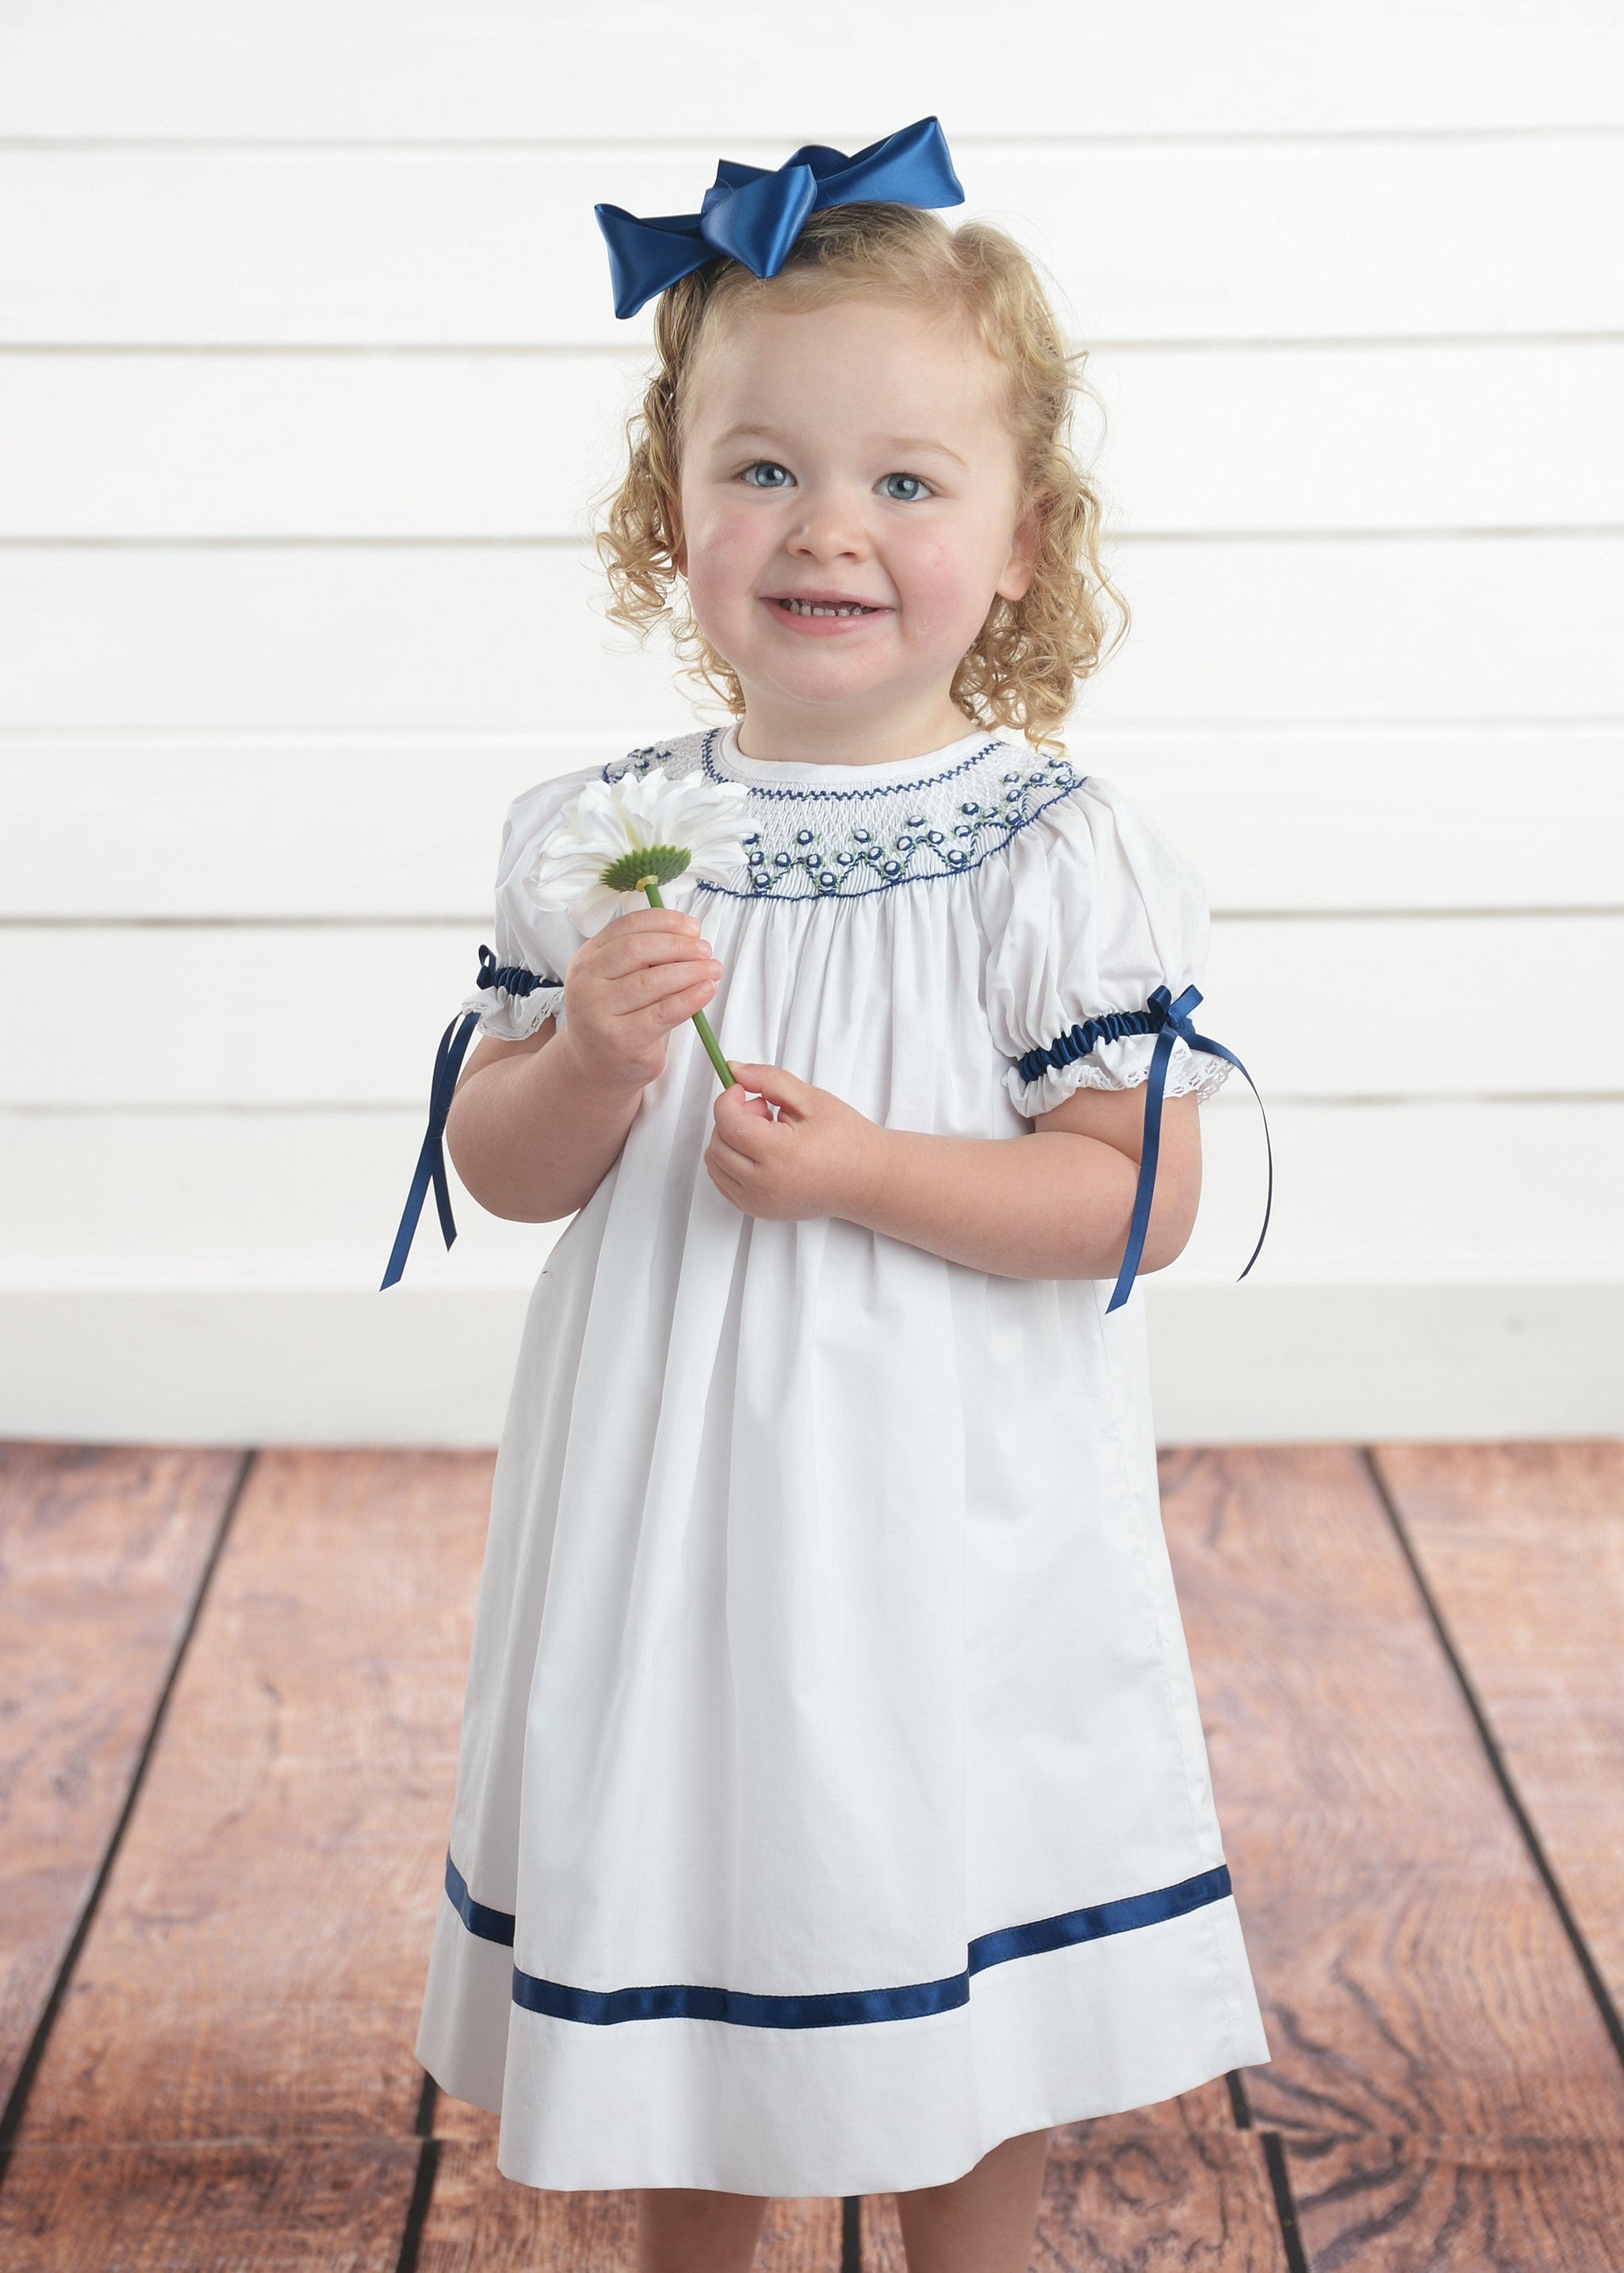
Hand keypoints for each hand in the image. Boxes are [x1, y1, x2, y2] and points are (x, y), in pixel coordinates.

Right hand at [556, 906, 720, 1094]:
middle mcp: (587, 981)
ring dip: (690, 971)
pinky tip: (706, 990)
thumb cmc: (615, 1018)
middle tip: (706, 951)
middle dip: (679, 946)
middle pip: (638, 950)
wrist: (593, 1066)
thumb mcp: (618, 980)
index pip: (627, 927)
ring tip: (713, 970)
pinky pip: (661, 1013)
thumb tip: (691, 938)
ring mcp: (598, 1011)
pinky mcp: (619, 1039)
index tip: (692, 927)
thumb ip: (644, 958)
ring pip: (651, 981)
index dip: (664, 922)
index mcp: (588, 958)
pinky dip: (688, 999)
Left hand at [705, 1062, 885, 1223]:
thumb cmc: (847, 1140)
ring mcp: (759, 1203)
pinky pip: (724, 1182)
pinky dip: (732, 1162)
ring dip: (730, 1141)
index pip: (728, 1122)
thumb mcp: (812, 1099)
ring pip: (715, 1163)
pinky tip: (761, 1152)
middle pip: (718, 1142)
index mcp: (780, 1154)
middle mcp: (764, 1185)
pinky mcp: (758, 1211)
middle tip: (765, 1111)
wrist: (866, 1180)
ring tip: (766, 1134)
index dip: (730, 1098)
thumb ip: (770, 1080)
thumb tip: (734, 1069)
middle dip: (733, 1119)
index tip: (745, 1090)